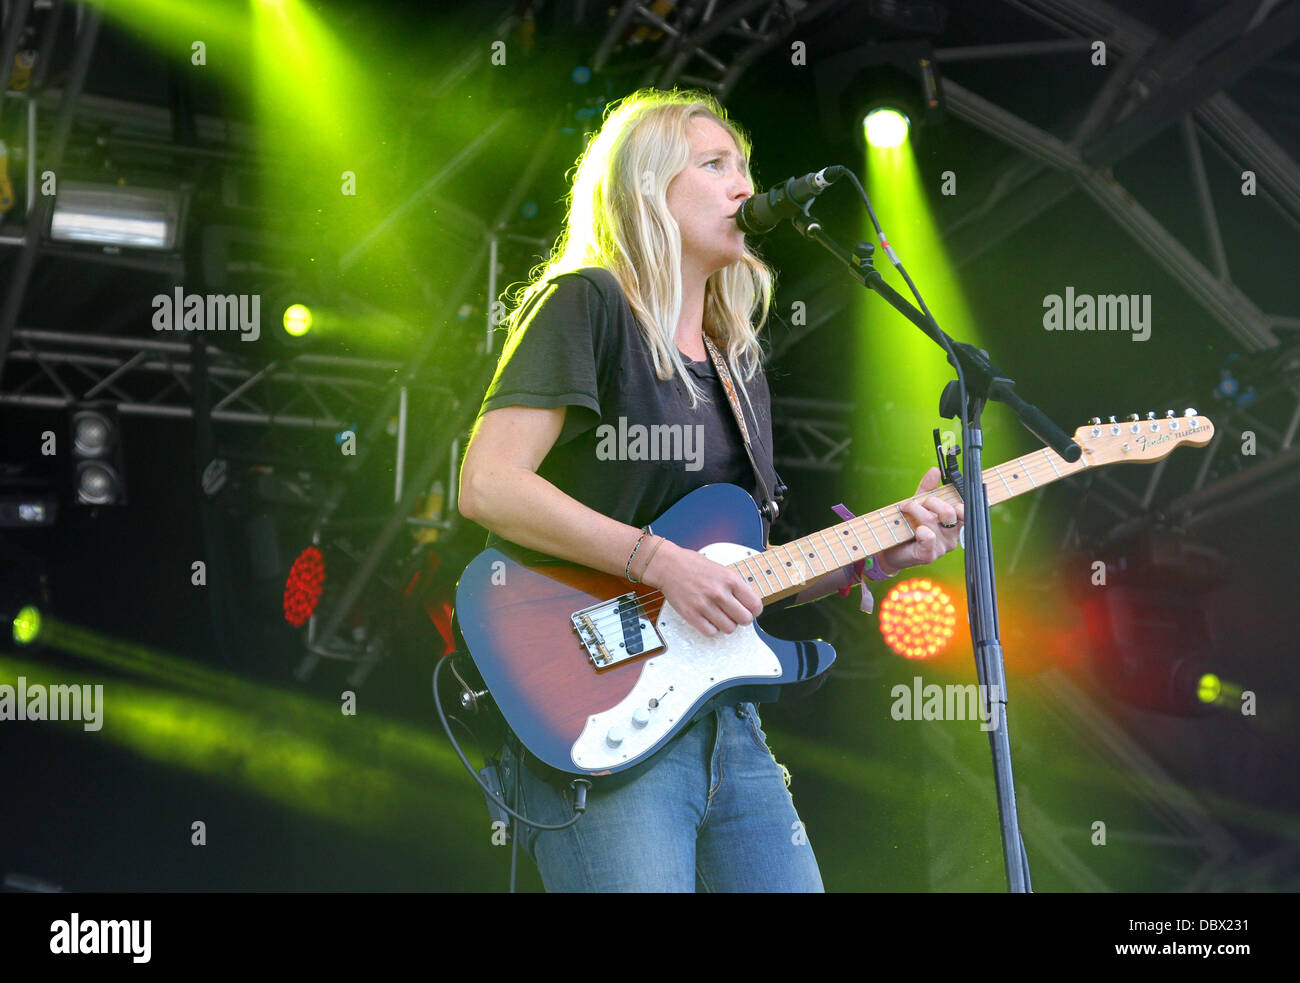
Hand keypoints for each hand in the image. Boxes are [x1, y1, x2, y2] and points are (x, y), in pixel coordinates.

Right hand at [641, 539, 762, 636]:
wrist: (669, 566)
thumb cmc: (694, 566)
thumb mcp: (722, 570)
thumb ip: (736, 587)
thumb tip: (749, 605)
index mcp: (730, 580)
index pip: (755, 605)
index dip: (755, 610)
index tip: (750, 610)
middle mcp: (719, 593)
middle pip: (745, 619)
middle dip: (742, 619)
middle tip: (735, 615)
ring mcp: (705, 605)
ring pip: (729, 629)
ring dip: (727, 624)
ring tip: (720, 616)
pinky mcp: (691, 614)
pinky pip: (710, 632)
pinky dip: (712, 628)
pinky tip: (709, 619)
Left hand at [875, 467, 963, 574]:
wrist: (891, 550)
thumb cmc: (908, 527)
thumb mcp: (919, 504)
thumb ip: (928, 488)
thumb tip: (935, 470)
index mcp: (954, 524)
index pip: (964, 510)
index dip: (954, 501)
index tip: (936, 497)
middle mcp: (952, 536)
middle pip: (949, 512)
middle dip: (931, 502)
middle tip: (917, 503)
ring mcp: (942, 547)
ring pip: (933, 521)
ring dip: (916, 511)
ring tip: (906, 510)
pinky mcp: (929, 555)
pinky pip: (928, 536)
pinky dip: (919, 529)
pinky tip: (914, 530)